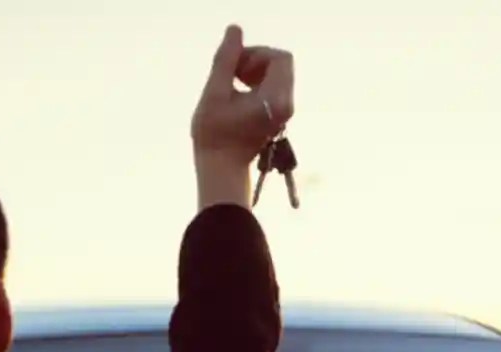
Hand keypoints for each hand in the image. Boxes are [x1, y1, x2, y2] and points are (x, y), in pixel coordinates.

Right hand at [190, 26, 293, 208]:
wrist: (221, 171)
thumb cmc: (214, 136)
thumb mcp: (214, 93)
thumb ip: (226, 59)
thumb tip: (235, 31)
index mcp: (276, 99)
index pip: (279, 58)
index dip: (256, 54)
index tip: (235, 68)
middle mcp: (286, 105)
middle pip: (281, 64)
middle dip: (256, 60)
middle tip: (232, 74)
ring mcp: (283, 112)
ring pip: (278, 74)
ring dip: (255, 71)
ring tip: (232, 84)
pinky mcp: (277, 117)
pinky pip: (274, 87)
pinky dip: (257, 83)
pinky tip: (237, 95)